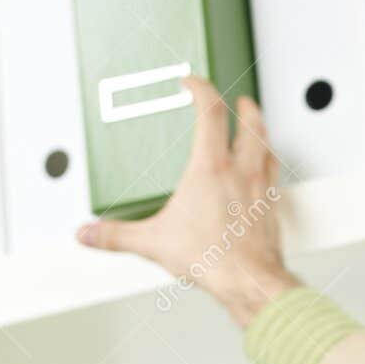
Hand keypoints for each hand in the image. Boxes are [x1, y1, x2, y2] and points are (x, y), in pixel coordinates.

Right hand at [76, 75, 300, 326]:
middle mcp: (241, 172)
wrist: (250, 281)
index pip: (210, 111)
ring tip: (257, 124)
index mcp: (210, 169)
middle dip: (242, 106)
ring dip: (262, 128)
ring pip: (268, 145)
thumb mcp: (153, 243)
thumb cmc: (212, 259)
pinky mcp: (272, 207)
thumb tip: (89, 233)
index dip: (201, 88)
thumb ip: (117, 235)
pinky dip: (270, 164)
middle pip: (250, 122)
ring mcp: (260, 188)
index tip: (192, 82)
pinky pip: (275, 175)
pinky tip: (265, 171)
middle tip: (237, 100)